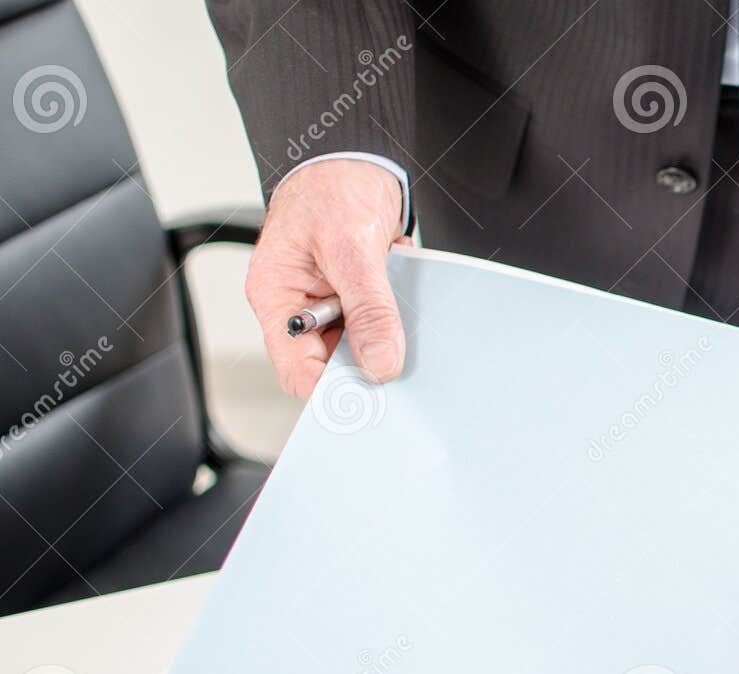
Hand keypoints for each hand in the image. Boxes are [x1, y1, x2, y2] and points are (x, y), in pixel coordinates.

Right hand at [244, 159, 407, 397]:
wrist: (355, 154)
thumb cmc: (333, 186)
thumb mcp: (351, 247)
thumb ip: (368, 308)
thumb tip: (380, 364)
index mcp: (277, 298)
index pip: (298, 371)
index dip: (333, 390)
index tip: (372, 393)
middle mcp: (300, 307)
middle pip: (333, 365)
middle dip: (367, 358)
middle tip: (398, 348)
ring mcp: (329, 304)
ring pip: (362, 346)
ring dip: (386, 330)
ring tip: (395, 295)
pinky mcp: (356, 297)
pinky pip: (380, 321)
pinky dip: (396, 311)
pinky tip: (401, 283)